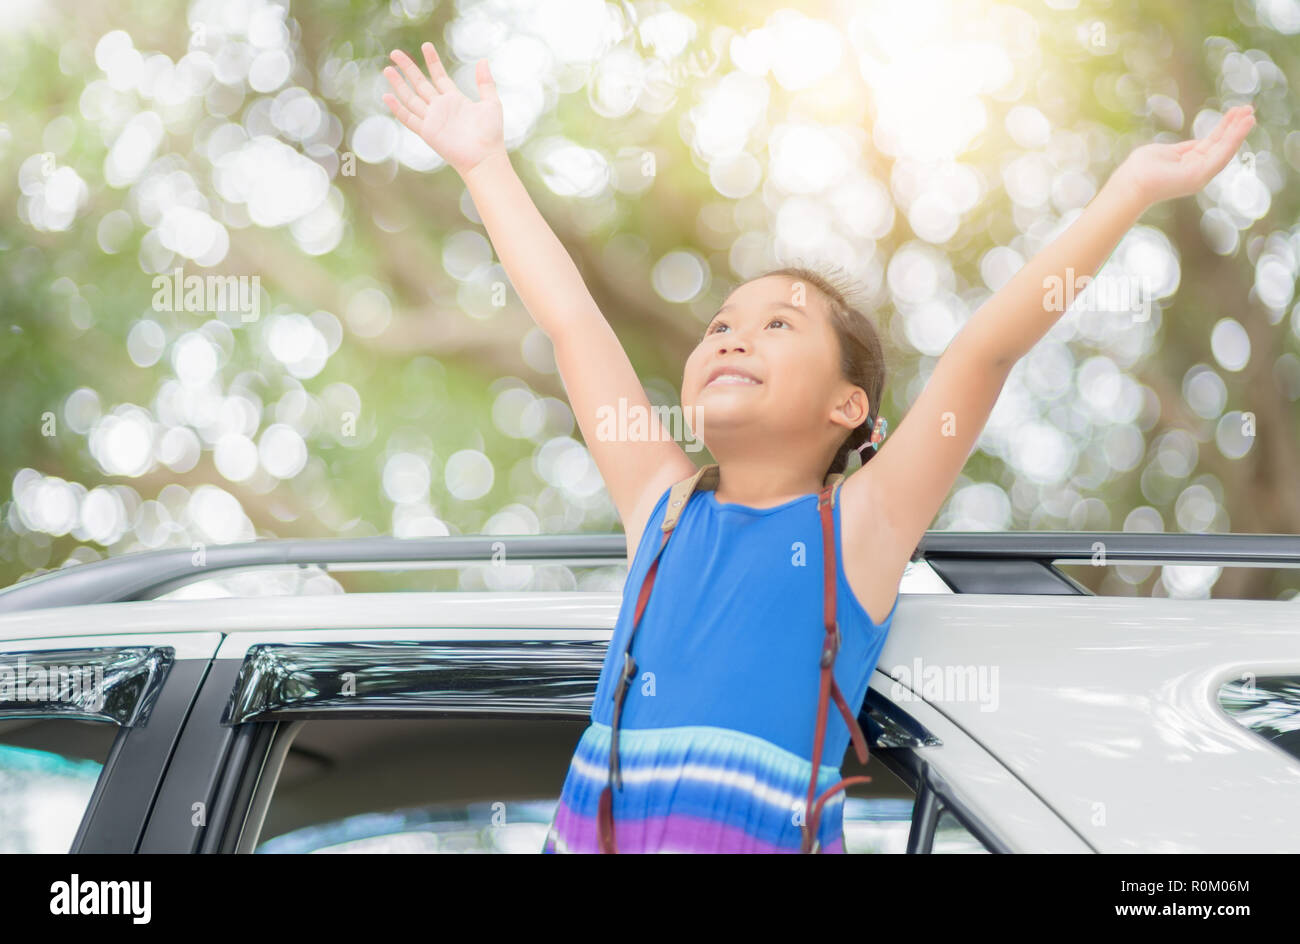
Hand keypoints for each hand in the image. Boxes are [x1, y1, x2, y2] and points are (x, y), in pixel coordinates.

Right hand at [382, 42, 504, 176]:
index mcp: (455, 100)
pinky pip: (409, 118)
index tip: (426, 45)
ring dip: (398, 84)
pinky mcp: (427, 132)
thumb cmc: (490, 134)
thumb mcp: (491, 103)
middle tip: (395, 53)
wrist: (484, 157)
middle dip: (408, 68)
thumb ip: (486, 82)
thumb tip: (483, 60)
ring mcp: (432, 119)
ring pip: (411, 98)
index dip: (432, 61)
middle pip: (420, 84)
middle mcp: (441, 108)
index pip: (439, 76)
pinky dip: (397, 108)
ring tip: (387, 69)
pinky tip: (387, 96)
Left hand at [1111, 105, 1255, 207]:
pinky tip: (1244, 124)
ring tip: (1251, 114)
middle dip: (1235, 127)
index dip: (1224, 128)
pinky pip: (1222, 154)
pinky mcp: (1200, 175)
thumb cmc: (1141, 169)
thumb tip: (1197, 144)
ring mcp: (1201, 175)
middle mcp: (1198, 171)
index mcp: (1190, 165)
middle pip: (1221, 145)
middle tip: (1249, 108)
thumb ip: (1183, 149)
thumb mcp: (1166, 152)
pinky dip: (1234, 138)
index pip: (1212, 144)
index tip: (1235, 113)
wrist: (1131, 183)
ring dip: (1239, 131)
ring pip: (1225, 149)